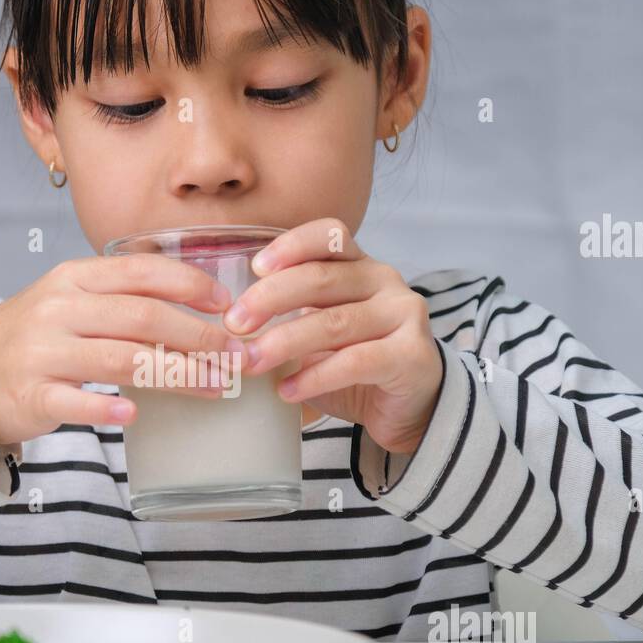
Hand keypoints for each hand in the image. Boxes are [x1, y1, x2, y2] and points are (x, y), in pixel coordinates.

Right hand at [0, 255, 244, 446]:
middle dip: (199, 337)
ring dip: (176, 375)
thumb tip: (201, 307)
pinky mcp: (30, 393)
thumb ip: (124, 297)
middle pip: (142, 317)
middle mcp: (60, 309)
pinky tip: (137, 413)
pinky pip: (74, 400)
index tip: (228, 305)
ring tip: (216, 387)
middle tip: (237, 357)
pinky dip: (106, 407)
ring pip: (120, 359)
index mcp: (76, 278)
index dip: (191, 285)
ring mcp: (43, 352)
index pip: (143, 272)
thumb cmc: (37, 337)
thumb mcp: (73, 300)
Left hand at [224, 218, 441, 455]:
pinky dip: (314, 377)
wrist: (409, 407)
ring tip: (251, 363)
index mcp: (360, 265)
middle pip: (321, 278)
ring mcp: (404, 315)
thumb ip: (289, 317)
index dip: (291, 246)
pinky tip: (287, 391)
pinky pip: (354, 361)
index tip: (254, 268)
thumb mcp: (320, 331)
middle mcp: (385, 281)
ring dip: (284, 343)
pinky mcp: (411, 355)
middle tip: (233, 325)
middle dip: (269, 300)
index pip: (329, 236)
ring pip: (334, 322)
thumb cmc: (356, 365)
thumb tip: (231, 324)